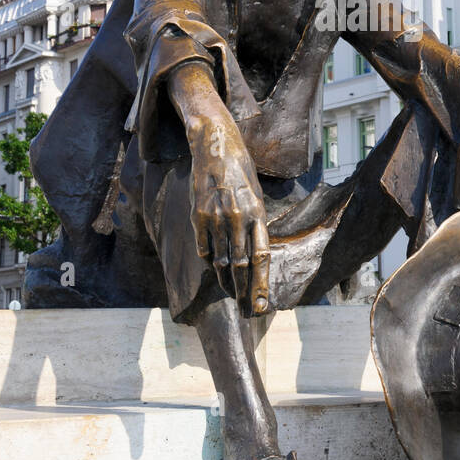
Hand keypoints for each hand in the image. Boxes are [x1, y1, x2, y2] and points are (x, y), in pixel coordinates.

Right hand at [187, 120, 270, 315]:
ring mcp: (216, 219)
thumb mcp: (256, 197)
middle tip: (246, 310)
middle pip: (241, 265)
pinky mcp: (198, 217)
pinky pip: (204, 249)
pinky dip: (210, 262)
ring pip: (222, 261)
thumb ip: (255, 226)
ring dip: (226, 282)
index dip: (261, 284)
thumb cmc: (241, 175)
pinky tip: (216, 270)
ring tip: (231, 294)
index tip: (261, 305)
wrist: (216, 149)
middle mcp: (238, 219)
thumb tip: (254, 256)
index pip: (261, 258)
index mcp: (257, 214)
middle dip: (244, 291)